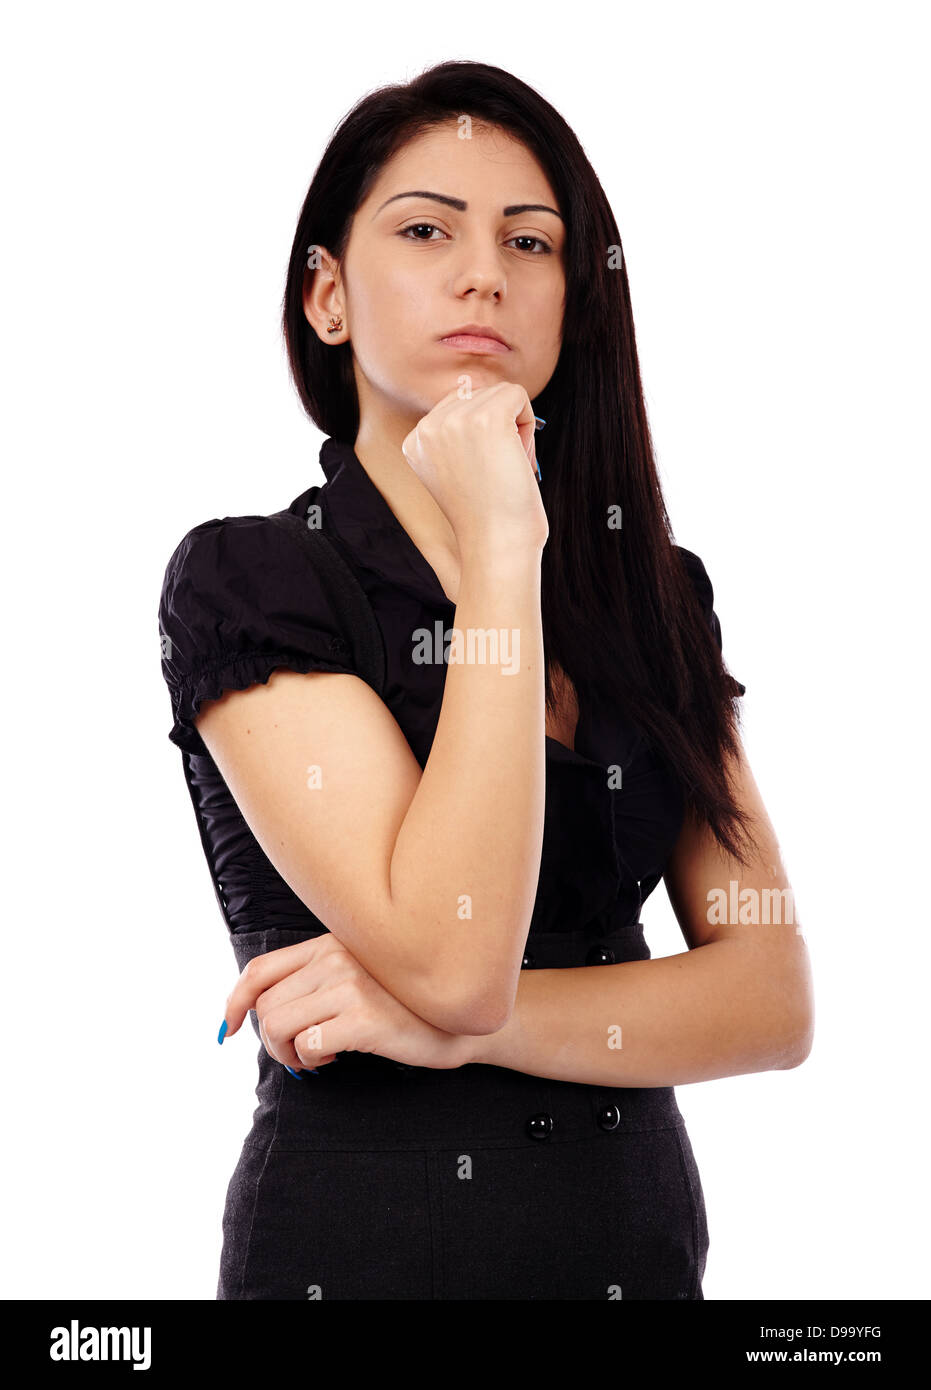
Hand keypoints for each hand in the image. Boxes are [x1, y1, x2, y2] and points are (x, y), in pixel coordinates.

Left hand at [221, 932, 475, 1071]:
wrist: (463, 1017)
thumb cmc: (407, 1003)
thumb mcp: (358, 976)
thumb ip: (316, 981)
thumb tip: (260, 1013)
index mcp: (330, 943)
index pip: (260, 969)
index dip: (235, 1000)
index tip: (228, 1027)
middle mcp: (336, 957)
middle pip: (266, 1006)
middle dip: (272, 1039)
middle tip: (300, 1052)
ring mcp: (350, 985)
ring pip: (278, 1026)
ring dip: (288, 1052)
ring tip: (315, 1055)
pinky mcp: (364, 1017)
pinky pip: (309, 1045)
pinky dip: (313, 1059)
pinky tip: (338, 1055)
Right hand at [401, 382, 547, 554]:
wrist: (496, 546)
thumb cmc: (488, 516)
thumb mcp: (458, 469)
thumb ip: (458, 433)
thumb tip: (477, 389)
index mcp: (415, 440)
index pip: (458, 405)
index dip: (481, 436)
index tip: (478, 474)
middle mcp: (428, 427)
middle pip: (479, 395)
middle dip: (499, 428)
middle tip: (495, 472)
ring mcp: (455, 419)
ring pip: (500, 393)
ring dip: (514, 428)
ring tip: (504, 467)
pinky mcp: (487, 418)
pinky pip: (518, 395)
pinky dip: (527, 425)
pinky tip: (516, 459)